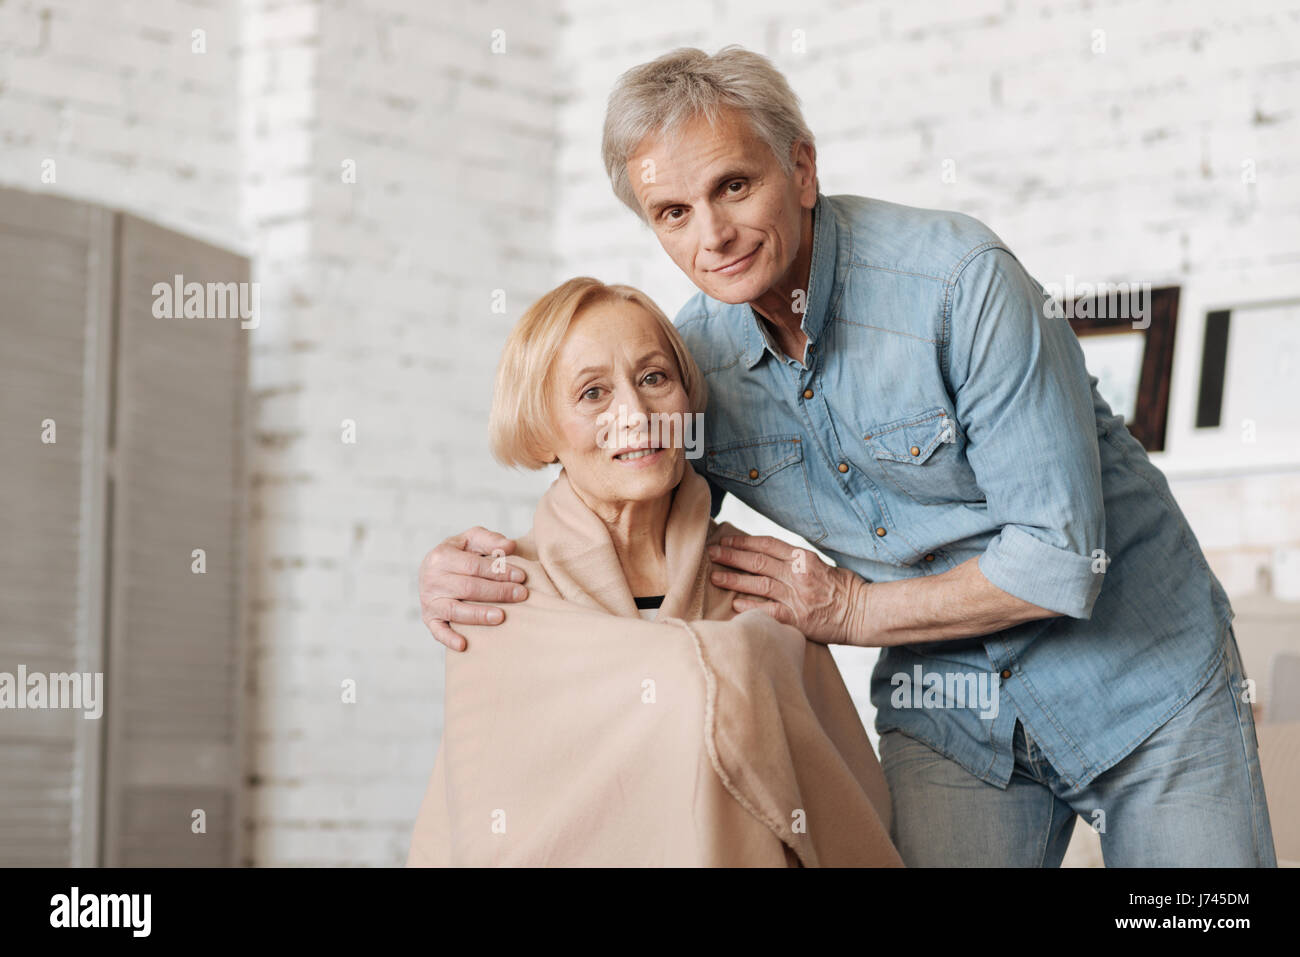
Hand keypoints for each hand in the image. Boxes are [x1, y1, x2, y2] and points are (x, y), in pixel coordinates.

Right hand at [419, 527, 527, 651]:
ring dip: (479, 614)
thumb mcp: (471, 539)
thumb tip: (510, 546)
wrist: (433, 569)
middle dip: (497, 592)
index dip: (499, 571)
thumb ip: (490, 540)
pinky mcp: (429, 618)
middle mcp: (432, 579)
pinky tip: (464, 645)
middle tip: (521, 595)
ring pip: (456, 610)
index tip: (521, 577)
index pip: (474, 566)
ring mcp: (429, 600)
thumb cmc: (459, 554)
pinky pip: (438, 631)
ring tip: (501, 617)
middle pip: (468, 588)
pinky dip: (449, 639)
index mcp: (441, 556)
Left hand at [707, 534, 868, 644]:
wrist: (863, 613)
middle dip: (731, 556)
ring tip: (715, 577)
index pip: (767, 544)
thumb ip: (798, 562)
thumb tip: (773, 557)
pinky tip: (735, 604)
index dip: (743, 541)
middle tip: (712, 553)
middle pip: (757, 561)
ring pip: (758, 584)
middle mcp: (797, 574)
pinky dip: (750, 607)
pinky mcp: (797, 618)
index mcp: (803, 558)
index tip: (726, 539)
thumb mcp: (823, 566)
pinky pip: (768, 611)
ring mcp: (796, 596)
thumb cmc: (845, 590)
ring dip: (734, 580)